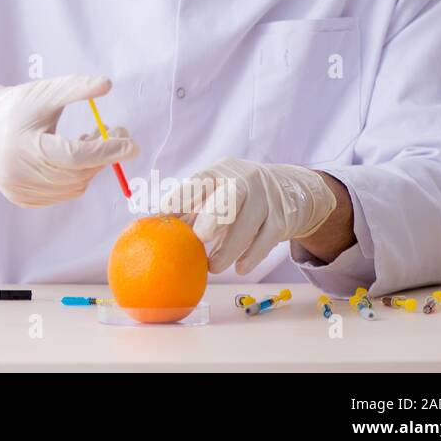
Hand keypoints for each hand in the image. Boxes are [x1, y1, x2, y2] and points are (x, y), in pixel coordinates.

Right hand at [0, 75, 138, 207]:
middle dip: (104, 156)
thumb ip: (74, 88)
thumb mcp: (44, 93)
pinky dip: (75, 177)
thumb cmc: (14, 108)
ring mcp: (20, 190)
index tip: (131, 144)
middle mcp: (18, 174)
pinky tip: (73, 158)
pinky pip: (63, 193)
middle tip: (117, 133)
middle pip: (77, 174)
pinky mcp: (23, 198)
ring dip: (91, 167)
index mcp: (23, 146)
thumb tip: (106, 84)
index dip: (105, 150)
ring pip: (74, 187)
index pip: (74, 156)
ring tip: (90, 140)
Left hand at [161, 157, 336, 274]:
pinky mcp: (282, 218)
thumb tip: (151, 224)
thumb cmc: (237, 196)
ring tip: (213, 267)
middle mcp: (245, 180)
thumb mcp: (216, 192)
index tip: (164, 211)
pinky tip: (241, 268)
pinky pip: (267, 239)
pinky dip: (252, 256)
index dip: (182, 195)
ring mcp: (266, 199)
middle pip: (232, 195)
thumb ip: (189, 207)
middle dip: (215, 215)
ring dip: (230, 248)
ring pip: (249, 223)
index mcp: (220, 172)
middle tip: (201, 236)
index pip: (199, 181)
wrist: (288, 190)